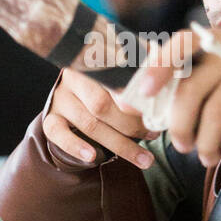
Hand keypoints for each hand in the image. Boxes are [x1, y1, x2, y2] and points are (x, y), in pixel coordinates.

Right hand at [43, 68, 159, 169]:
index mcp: (95, 61)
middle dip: (132, 125)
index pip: (115, 78)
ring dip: (119, 144)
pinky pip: (56, 132)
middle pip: (103, 104)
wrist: (77, 89)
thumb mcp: (124, 68)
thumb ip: (142, 68)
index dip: (135, 97)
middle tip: (154, 136)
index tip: (155, 112)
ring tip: (144, 159)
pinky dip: (74, 145)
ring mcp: (60, 97)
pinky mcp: (50, 116)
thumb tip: (170, 73)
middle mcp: (74, 77)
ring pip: (88, 123)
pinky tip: (92, 157)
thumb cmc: (109, 80)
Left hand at [135, 27, 220, 170]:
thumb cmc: (220, 83)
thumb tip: (123, 103)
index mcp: (204, 39)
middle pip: (194, 87)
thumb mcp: (195, 77)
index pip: (180, 45)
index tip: (145, 94)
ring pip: (220, 108)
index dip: (160, 67)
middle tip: (181, 147)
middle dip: (181, 125)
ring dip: (207, 141)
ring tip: (204, 157)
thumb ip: (162, 87)